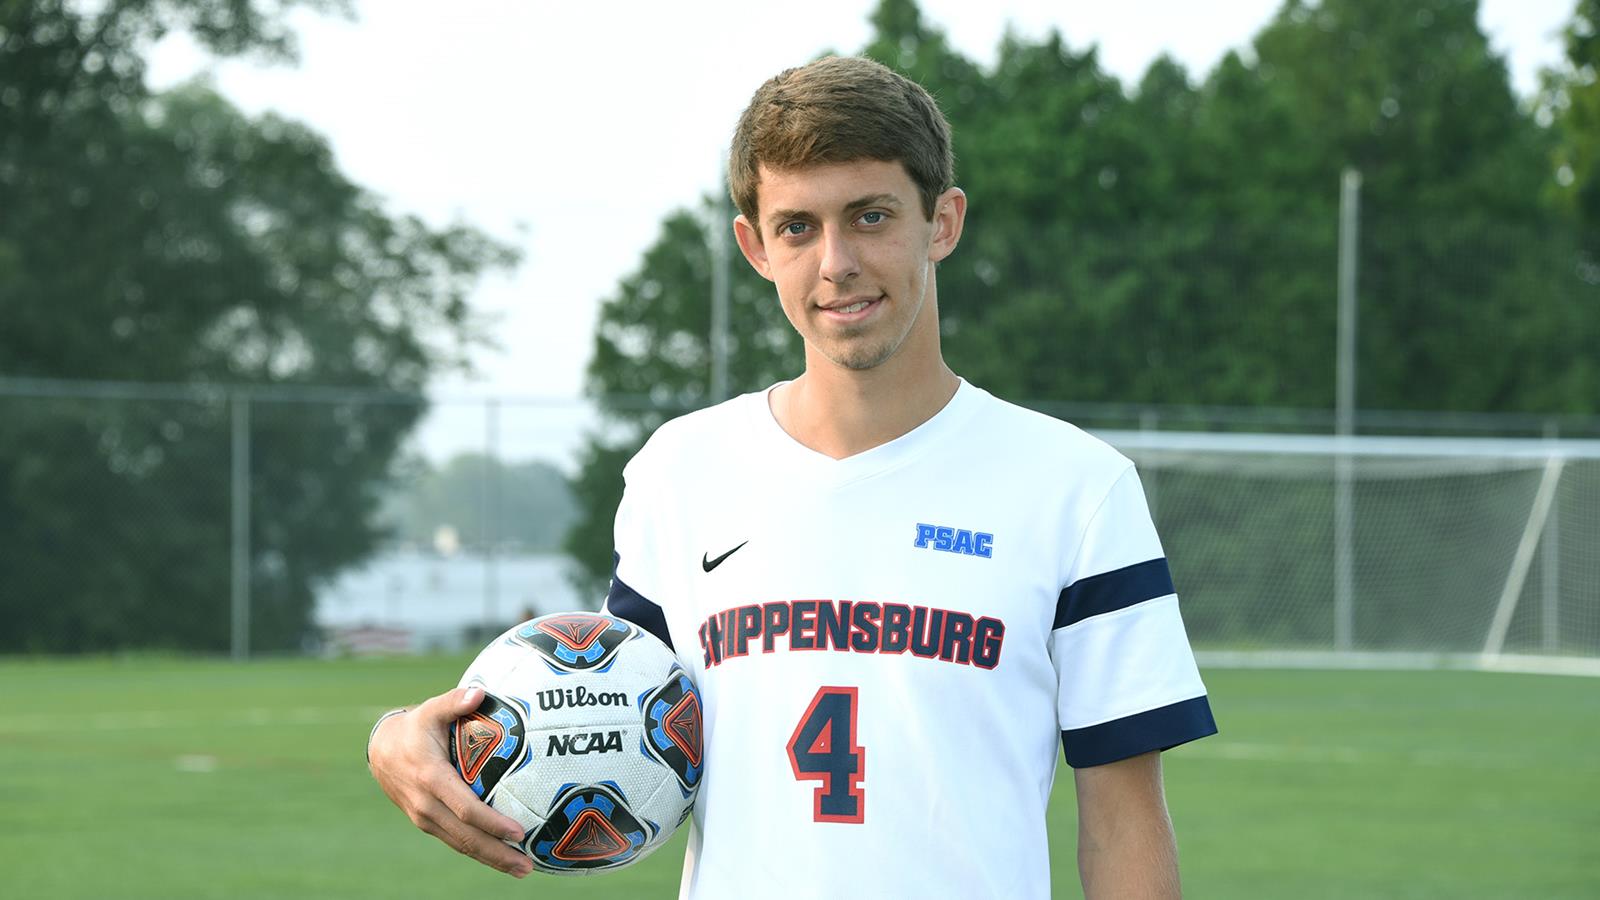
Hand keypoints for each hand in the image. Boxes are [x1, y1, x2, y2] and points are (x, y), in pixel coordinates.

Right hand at [367, 686, 533, 877]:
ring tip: (522, 869)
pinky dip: (478, 852)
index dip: (492, 822)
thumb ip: (454, 701)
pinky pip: (455, 841)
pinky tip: (502, 859)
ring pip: (460, 845)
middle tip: (528, 866)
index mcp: (431, 777)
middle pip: (465, 836)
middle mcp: (426, 804)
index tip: (519, 831)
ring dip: (491, 859)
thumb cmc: (414, 727)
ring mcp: (425, 817)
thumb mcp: (430, 710)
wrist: (380, 750)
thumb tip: (480, 692)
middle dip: (497, 853)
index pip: (465, 807)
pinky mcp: (427, 823)